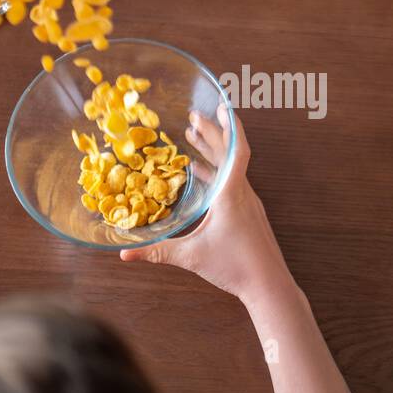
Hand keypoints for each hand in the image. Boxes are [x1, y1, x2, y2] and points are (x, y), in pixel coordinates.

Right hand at [120, 108, 294, 304]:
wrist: (269, 286)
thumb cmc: (235, 267)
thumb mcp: (191, 257)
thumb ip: (157, 253)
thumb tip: (124, 255)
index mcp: (231, 194)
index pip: (236, 150)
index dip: (230, 126)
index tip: (222, 107)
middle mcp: (242, 193)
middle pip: (230, 153)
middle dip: (212, 133)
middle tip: (194, 116)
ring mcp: (248, 203)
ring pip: (231, 168)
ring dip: (214, 151)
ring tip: (194, 136)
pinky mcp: (248, 214)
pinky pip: (232, 182)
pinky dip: (216, 172)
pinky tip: (201, 172)